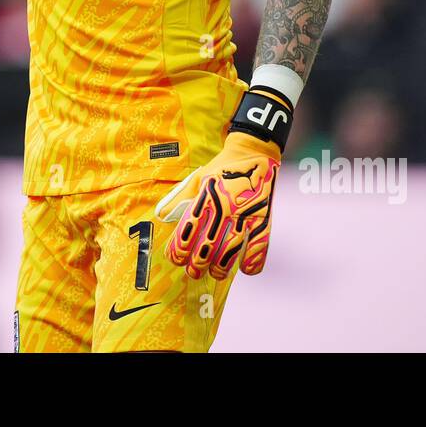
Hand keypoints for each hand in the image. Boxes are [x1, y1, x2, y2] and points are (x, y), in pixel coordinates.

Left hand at [154, 131, 279, 279]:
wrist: (253, 152)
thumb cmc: (221, 168)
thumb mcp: (196, 178)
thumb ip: (179, 198)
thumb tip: (161, 217)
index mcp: (205, 196)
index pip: (188, 229)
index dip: (178, 249)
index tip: (175, 259)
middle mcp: (224, 207)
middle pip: (207, 245)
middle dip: (197, 265)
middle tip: (193, 272)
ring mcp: (246, 213)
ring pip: (231, 249)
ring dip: (221, 268)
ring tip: (215, 274)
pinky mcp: (264, 216)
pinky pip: (260, 244)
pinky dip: (253, 260)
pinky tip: (246, 270)